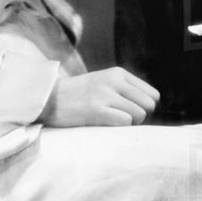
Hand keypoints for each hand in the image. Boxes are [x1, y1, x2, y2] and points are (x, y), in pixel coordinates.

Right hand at [39, 66, 159, 127]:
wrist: (49, 99)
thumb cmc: (80, 95)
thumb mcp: (104, 82)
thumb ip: (125, 90)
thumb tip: (151, 107)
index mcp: (119, 73)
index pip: (152, 94)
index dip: (145, 108)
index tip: (131, 113)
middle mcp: (114, 81)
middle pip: (149, 105)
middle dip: (141, 116)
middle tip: (123, 119)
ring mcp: (105, 94)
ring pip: (139, 114)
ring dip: (130, 123)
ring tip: (112, 122)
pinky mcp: (96, 109)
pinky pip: (125, 121)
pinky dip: (120, 127)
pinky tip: (105, 124)